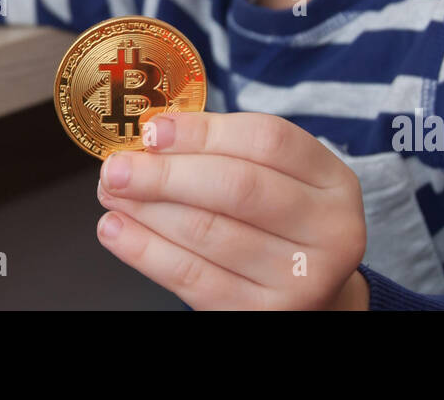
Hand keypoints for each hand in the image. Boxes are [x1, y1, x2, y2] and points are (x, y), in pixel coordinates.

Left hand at [95, 111, 369, 309]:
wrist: (314, 297)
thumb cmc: (282, 224)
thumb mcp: (278, 179)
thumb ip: (226, 151)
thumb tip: (153, 136)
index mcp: (333, 182)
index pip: (268, 141)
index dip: (204, 131)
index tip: (153, 129)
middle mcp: (328, 230)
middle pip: (238, 187)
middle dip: (166, 173)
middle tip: (117, 165)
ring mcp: (300, 278)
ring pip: (209, 232)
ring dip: (147, 209)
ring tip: (110, 191)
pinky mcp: (263, 315)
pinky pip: (192, 278)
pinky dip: (145, 250)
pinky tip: (116, 229)